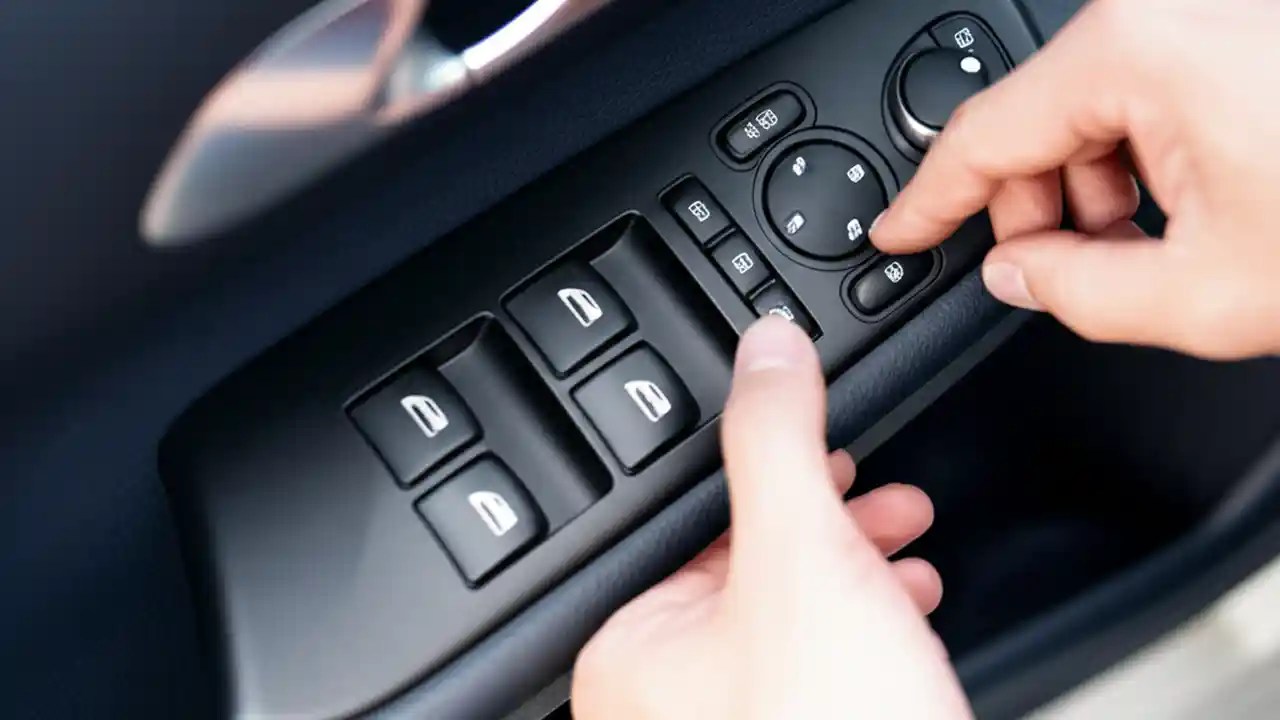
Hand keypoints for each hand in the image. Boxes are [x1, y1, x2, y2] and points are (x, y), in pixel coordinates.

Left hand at [571, 318, 970, 719]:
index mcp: (630, 647)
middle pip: (744, 565)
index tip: (816, 436)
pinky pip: (814, 667)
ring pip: (787, 616)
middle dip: (825, 516)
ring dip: (852, 565)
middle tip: (876, 489)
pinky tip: (903, 607)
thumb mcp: (804, 563)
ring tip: (903, 536)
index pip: (688, 523)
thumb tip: (765, 348)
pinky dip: (862, 627)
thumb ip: (777, 439)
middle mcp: (663, 699)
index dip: (763, 469)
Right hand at [872, 0, 1279, 359]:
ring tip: (1142, 245)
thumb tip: (1018, 275)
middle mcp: (1161, 12)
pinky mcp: (1227, 26)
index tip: (900, 233)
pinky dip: (1138, 152)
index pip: (980, 138)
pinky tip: (1176, 205)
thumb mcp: (1208, 293)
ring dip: (1088, 186)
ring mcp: (1194, 13)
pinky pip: (1142, 85)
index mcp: (1134, 53)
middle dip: (1030, 208)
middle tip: (1054, 271)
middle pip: (1031, 121)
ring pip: (1084, 106)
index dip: (927, 204)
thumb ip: (1078, 295)